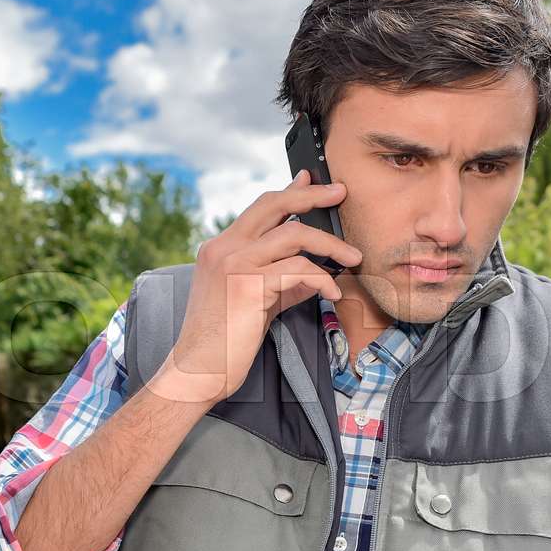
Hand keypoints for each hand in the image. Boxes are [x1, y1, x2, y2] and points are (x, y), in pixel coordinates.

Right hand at [152, 169, 361, 405]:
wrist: (197, 370)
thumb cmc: (224, 340)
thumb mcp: (254, 299)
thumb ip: (280, 277)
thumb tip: (316, 267)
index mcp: (220, 247)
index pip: (261, 207)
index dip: (291, 191)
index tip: (314, 181)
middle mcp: (224, 248)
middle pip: (275, 204)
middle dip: (313, 194)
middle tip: (341, 193)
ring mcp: (233, 264)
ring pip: (294, 234)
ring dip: (331, 245)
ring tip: (353, 257)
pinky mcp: (247, 286)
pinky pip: (298, 270)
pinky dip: (323, 279)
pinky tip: (334, 292)